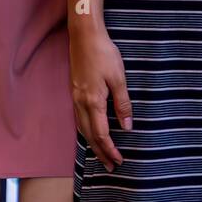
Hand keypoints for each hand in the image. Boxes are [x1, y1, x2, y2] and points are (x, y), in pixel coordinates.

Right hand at [70, 27, 132, 172]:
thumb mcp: (118, 77)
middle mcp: (81, 102)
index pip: (101, 134)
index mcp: (93, 101)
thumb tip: (127, 126)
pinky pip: (79, 118)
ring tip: (101, 154)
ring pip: (82, 128)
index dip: (110, 149)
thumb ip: (122, 103)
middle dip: (100, 152)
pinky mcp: (75, 91)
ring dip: (92, 143)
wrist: (84, 35)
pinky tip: (91, 131)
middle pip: (89, 135)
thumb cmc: (103, 53)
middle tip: (110, 166)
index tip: (118, 161)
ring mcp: (75, 97)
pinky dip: (86, 130)